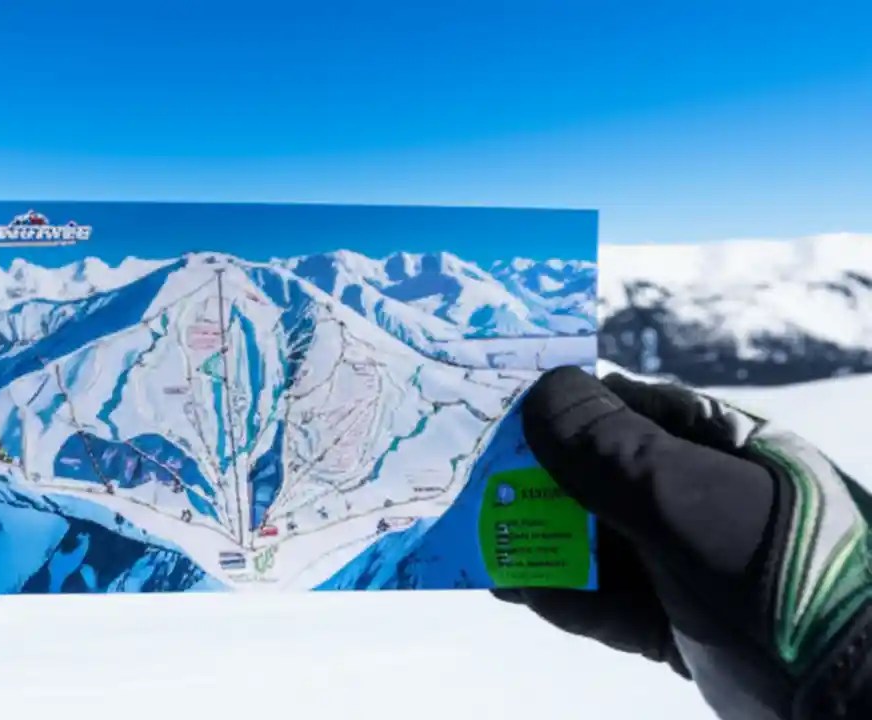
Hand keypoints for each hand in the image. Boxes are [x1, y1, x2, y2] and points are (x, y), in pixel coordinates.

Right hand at [496, 367, 871, 719]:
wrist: (846, 692)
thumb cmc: (772, 571)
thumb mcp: (684, 499)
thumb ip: (608, 449)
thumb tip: (541, 389)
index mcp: (722, 448)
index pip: (631, 410)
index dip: (564, 409)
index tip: (499, 411)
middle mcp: (702, 498)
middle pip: (601, 478)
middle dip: (537, 481)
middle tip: (470, 480)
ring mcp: (688, 563)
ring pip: (595, 543)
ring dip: (538, 543)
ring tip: (476, 541)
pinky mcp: (675, 622)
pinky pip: (605, 600)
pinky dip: (561, 596)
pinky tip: (515, 588)